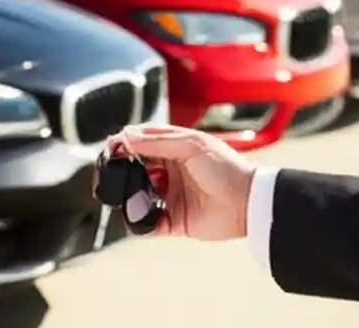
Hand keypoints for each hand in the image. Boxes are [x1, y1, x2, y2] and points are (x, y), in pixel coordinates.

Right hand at [105, 124, 256, 240]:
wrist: (248, 203)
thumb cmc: (226, 169)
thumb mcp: (191, 146)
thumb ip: (157, 140)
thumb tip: (125, 135)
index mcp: (174, 149)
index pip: (141, 143)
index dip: (124, 144)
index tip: (111, 148)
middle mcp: (169, 172)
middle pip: (134, 170)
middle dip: (121, 172)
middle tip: (111, 174)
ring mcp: (170, 196)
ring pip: (138, 196)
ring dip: (129, 197)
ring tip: (129, 196)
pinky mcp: (173, 221)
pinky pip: (148, 224)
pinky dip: (139, 222)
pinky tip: (139, 217)